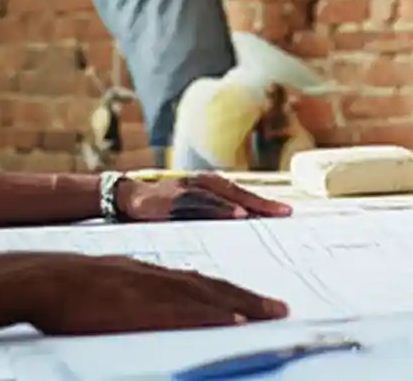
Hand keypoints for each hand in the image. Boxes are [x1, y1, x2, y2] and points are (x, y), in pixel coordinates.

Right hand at [25, 253, 289, 334]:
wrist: (41, 279)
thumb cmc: (62, 289)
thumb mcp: (102, 286)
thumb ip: (127, 295)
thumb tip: (137, 311)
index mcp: (146, 274)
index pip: (195, 281)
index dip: (226, 292)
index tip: (251, 303)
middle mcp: (156, 278)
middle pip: (211, 286)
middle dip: (247, 298)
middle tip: (279, 308)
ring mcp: (151, 291)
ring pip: (207, 296)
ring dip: (243, 304)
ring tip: (271, 313)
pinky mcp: (143, 308)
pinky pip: (188, 312)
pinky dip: (214, 315)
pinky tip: (236, 321)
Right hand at [119, 173, 292, 220]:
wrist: (126, 197)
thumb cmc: (161, 206)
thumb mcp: (188, 209)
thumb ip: (211, 214)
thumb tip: (240, 228)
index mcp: (208, 186)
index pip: (241, 194)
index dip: (263, 202)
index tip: (286, 212)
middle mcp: (201, 184)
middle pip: (238, 192)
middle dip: (262, 203)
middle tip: (285, 213)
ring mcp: (187, 189)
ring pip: (221, 196)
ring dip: (243, 204)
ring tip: (263, 214)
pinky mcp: (173, 198)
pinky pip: (200, 203)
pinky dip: (219, 207)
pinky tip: (235, 214)